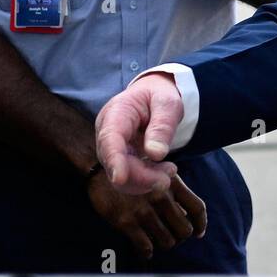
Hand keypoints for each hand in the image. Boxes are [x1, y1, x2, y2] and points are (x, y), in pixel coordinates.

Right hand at [85, 171, 206, 259]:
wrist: (99, 168)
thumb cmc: (130, 169)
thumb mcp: (157, 171)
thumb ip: (173, 189)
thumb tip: (186, 212)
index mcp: (171, 182)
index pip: (197, 208)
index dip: (201, 223)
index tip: (199, 232)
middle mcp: (160, 197)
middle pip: (185, 229)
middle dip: (181, 236)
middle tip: (173, 235)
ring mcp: (144, 210)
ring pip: (167, 241)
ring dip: (165, 244)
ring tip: (159, 240)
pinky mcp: (126, 222)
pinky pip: (145, 247)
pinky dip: (147, 251)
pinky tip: (145, 248)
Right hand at [95, 73, 183, 193]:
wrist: (151, 96)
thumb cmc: (158, 96)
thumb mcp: (167, 104)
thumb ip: (162, 126)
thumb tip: (155, 154)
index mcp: (116, 113)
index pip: (110, 139)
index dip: (114, 160)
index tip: (120, 179)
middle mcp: (107, 131)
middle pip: (115, 161)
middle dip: (142, 176)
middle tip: (169, 175)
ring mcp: (110, 147)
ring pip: (121, 174)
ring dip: (145, 180)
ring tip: (170, 170)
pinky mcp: (119, 158)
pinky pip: (128, 176)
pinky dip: (146, 180)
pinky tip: (163, 170)